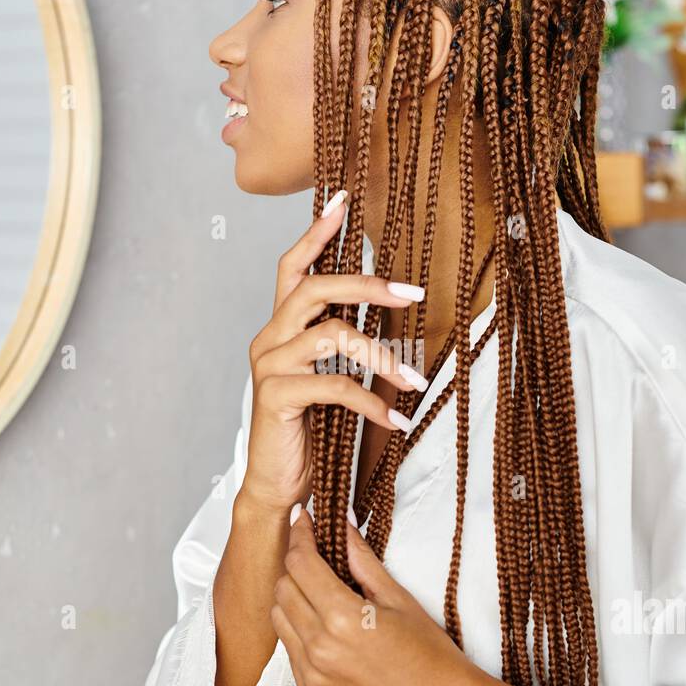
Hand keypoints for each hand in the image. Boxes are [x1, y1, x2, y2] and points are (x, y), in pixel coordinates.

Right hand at [239, 189, 428, 514]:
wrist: (277, 484)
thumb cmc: (307, 429)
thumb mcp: (327, 378)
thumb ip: (341, 344)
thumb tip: (387, 312)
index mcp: (280, 329)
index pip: (293, 268)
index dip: (316, 233)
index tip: (342, 200)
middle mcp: (269, 339)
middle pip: (315, 289)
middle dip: (366, 285)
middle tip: (413, 293)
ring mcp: (270, 367)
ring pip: (331, 336)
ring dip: (382, 356)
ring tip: (415, 381)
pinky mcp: (277, 397)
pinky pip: (334, 386)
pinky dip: (371, 401)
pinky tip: (395, 419)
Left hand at [269, 507, 487, 685]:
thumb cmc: (432, 656)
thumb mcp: (399, 599)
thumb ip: (362, 560)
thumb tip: (342, 525)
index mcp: (342, 619)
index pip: (300, 564)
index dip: (299, 536)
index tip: (303, 521)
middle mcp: (319, 649)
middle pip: (282, 589)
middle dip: (295, 566)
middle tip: (316, 556)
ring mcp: (312, 677)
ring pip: (279, 620)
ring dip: (293, 600)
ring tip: (321, 594)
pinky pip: (290, 653)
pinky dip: (300, 633)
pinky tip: (327, 630)